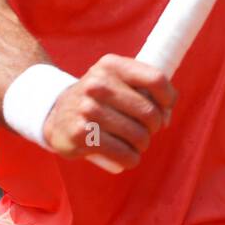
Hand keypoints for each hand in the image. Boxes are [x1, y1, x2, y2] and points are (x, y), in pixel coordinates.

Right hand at [42, 54, 175, 173]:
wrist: (55, 114)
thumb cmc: (97, 98)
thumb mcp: (115, 79)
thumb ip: (144, 89)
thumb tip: (167, 115)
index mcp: (111, 65)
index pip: (155, 79)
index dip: (169, 98)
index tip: (166, 109)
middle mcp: (98, 84)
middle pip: (150, 112)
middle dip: (155, 126)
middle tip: (146, 130)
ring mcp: (88, 109)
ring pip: (138, 136)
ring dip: (142, 144)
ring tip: (135, 143)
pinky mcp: (82, 135)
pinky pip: (123, 154)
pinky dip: (131, 159)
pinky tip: (127, 156)